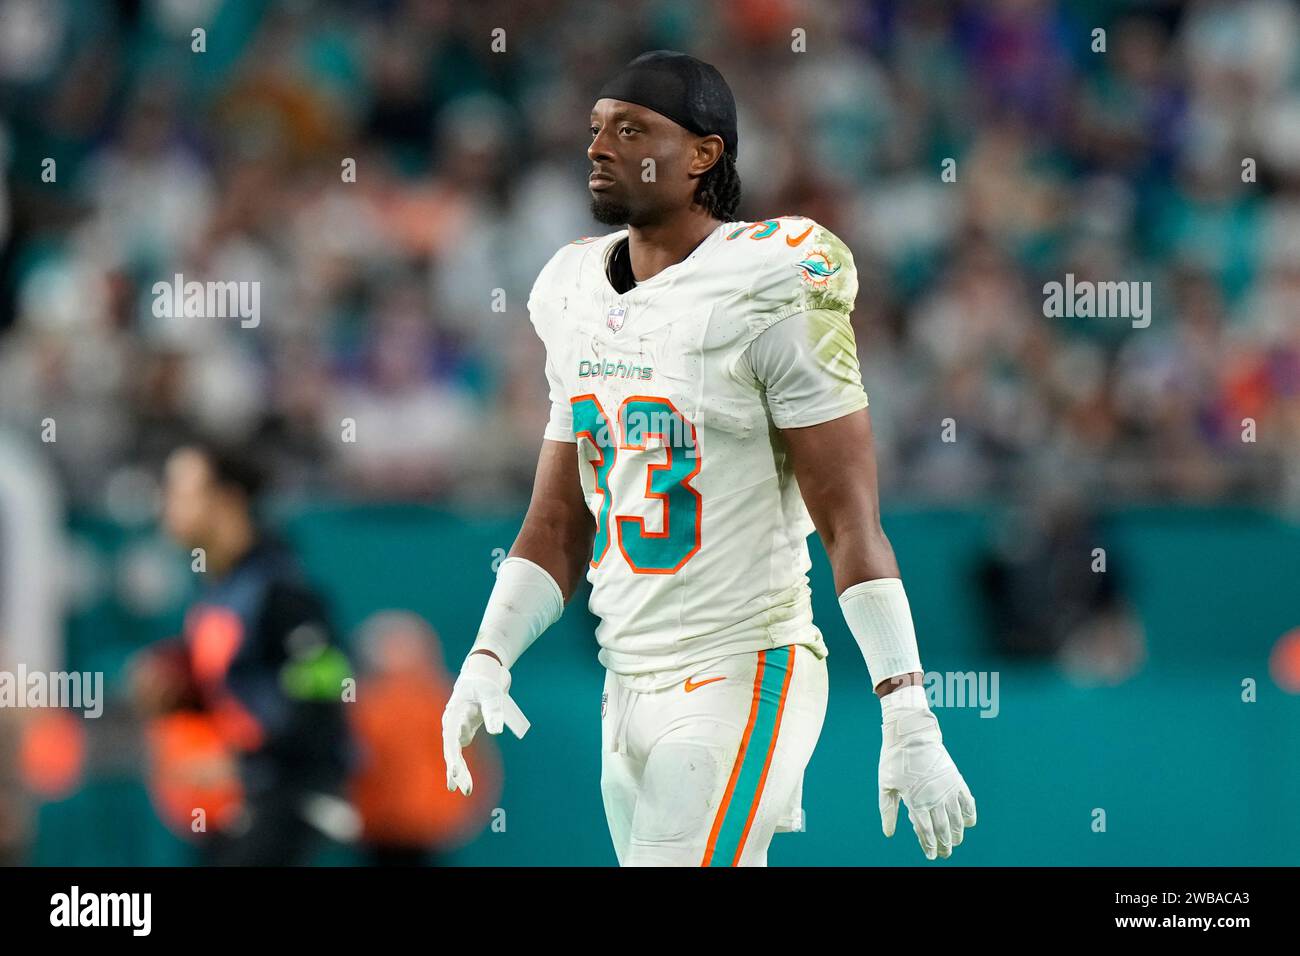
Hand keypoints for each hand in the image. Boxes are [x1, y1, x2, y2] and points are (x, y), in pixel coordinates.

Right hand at [442, 652, 529, 794]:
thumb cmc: (485, 681)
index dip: (453, 754)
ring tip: (461, 790)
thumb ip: (493, 710)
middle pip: (451, 749)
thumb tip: (496, 731)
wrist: (482, 671)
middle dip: (457, 769)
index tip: (455, 771)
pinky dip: (458, 767)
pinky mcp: (463, 731)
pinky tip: (456, 782)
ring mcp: (456, 727)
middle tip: (466, 789)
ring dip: (457, 771)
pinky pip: (458, 752)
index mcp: (455, 711)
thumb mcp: (492, 693)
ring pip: (453, 753)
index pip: (452, 736)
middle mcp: (452, 721)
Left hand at [878, 699, 975, 859]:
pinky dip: (970, 815)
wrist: (912, 734)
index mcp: (916, 802)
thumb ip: (888, 810)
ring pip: (957, 820)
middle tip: (945, 854)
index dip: (929, 846)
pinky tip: (969, 823)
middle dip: (945, 845)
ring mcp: (947, 790)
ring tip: (956, 842)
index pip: (925, 832)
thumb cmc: (894, 759)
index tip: (931, 855)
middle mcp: (934, 799)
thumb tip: (889, 833)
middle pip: (943, 830)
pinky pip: (968, 802)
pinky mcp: (956, 780)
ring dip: (958, 834)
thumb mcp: (885, 785)